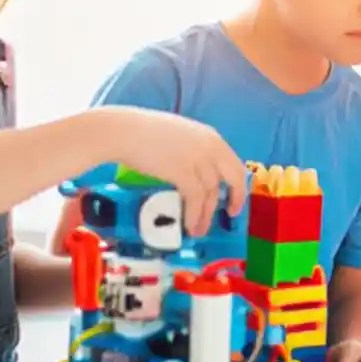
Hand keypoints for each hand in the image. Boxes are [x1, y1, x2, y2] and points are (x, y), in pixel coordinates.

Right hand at [98, 106, 246, 235]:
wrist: (123, 131)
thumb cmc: (144, 132)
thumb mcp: (181, 136)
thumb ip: (195, 150)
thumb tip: (199, 173)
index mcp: (210, 137)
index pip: (234, 163)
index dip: (237, 183)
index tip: (234, 196)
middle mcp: (210, 146)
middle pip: (233, 177)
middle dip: (235, 198)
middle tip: (230, 214)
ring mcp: (198, 159)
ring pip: (212, 193)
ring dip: (206, 215)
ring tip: (199, 229)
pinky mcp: (183, 172)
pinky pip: (195, 199)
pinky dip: (194, 215)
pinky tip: (189, 225)